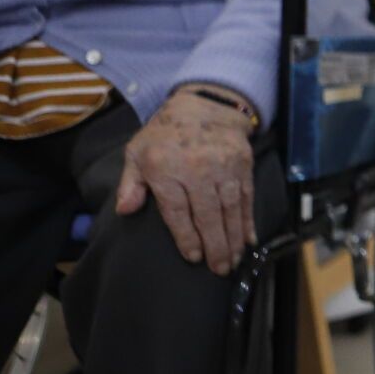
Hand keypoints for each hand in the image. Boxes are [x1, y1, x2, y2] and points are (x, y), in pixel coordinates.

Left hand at [114, 85, 257, 275]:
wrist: (206, 104)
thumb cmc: (165, 133)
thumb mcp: (137, 153)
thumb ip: (130, 183)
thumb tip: (125, 210)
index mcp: (167, 169)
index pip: (178, 211)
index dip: (187, 237)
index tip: (193, 257)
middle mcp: (198, 169)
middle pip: (208, 215)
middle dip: (215, 246)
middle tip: (220, 269)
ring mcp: (224, 167)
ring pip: (230, 209)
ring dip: (233, 238)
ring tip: (233, 260)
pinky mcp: (243, 165)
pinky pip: (246, 197)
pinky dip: (249, 220)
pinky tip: (249, 239)